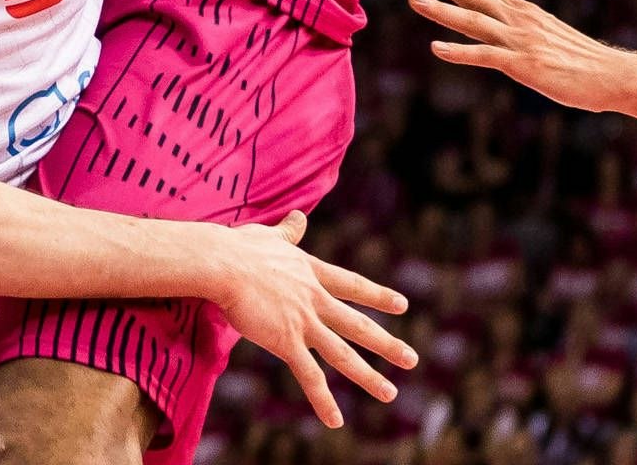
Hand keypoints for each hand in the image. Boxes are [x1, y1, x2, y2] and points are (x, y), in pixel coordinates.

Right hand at [193, 211, 414, 429]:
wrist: (224, 263)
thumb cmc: (240, 247)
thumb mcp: (270, 236)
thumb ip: (288, 231)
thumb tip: (298, 215)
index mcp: (311, 273)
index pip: (352, 285)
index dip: (377, 296)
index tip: (402, 305)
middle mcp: (315, 299)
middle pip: (357, 325)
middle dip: (387, 344)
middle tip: (412, 359)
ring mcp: (304, 322)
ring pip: (343, 354)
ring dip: (368, 377)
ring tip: (391, 394)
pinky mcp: (286, 341)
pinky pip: (309, 376)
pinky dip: (323, 400)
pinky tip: (336, 421)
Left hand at [405, 0, 628, 115]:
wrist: (613, 74)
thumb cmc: (582, 60)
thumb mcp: (547, 36)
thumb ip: (522, 31)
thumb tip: (504, 29)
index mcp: (522, 11)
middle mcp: (518, 19)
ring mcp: (520, 40)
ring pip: (472, 20)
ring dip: (440, 9)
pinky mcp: (524, 65)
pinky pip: (486, 56)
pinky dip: (460, 52)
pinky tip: (436, 48)